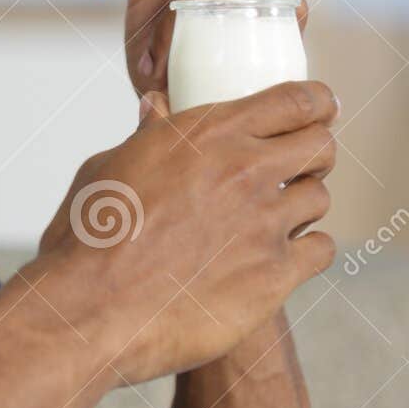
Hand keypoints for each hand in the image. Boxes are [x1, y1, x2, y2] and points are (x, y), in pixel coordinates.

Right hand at [29, 79, 337, 385]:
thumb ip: (146, 137)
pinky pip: (320, 250)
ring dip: (299, 207)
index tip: (319, 110)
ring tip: (266, 222)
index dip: (315, 104)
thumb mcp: (106, 168)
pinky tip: (273, 259)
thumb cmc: (88, 238)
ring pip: (319, 199)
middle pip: (320, 145)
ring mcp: (265, 222)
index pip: (295, 101)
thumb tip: (155, 112)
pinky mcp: (276, 273)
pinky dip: (303, 253)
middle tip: (293, 170)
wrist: (90, 306)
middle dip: (311, 154)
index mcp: (206, 133)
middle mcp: (244, 170)